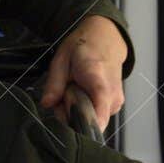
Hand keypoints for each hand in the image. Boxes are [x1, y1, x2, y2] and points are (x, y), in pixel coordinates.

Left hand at [38, 16, 127, 131]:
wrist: (106, 38)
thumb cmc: (85, 47)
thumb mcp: (62, 59)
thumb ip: (55, 83)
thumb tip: (47, 103)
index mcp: (98, 82)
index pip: (97, 117)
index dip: (77, 124)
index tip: (63, 111)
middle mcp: (111, 96)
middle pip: (87, 122)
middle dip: (69, 114)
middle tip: (65, 93)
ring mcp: (116, 103)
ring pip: (90, 120)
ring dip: (76, 110)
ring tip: (74, 89)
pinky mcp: (116, 106)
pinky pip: (96, 116)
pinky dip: (85, 108)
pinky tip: (82, 92)